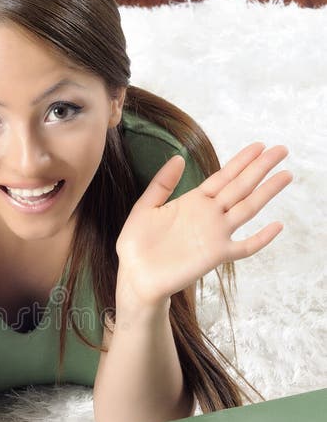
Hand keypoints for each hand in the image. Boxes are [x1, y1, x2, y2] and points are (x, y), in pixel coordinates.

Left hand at [115, 142, 292, 307]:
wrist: (135, 276)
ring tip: (285, 175)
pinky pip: (244, 247)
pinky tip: (277, 226)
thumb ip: (162, 183)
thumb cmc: (137, 245)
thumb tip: (179, 156)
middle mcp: (209, 215)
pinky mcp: (216, 255)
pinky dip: (261, 238)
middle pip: (240, 187)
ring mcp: (215, 234)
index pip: (224, 177)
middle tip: (281, 149)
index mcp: (194, 201)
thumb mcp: (145, 207)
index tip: (259, 145)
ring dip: (266, 192)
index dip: (241, 161)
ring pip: (247, 209)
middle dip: (260, 168)